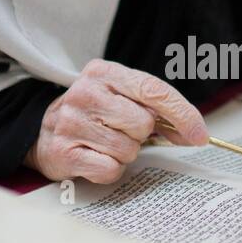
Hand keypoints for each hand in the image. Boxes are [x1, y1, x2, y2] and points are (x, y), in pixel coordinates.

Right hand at [25, 59, 207, 182]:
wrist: (42, 131)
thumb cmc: (93, 115)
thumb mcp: (120, 97)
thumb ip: (156, 109)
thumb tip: (194, 133)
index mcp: (104, 72)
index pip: (154, 90)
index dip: (182, 114)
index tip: (199, 135)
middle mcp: (85, 93)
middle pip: (143, 124)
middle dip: (140, 135)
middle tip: (122, 132)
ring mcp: (72, 122)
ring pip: (128, 150)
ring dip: (124, 153)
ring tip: (104, 144)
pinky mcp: (64, 152)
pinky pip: (110, 169)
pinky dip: (109, 170)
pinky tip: (94, 157)